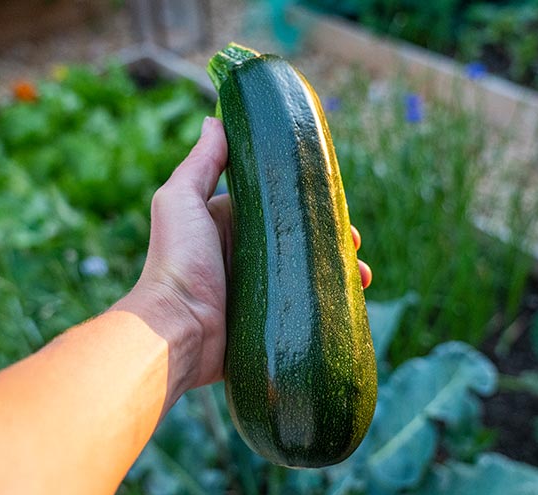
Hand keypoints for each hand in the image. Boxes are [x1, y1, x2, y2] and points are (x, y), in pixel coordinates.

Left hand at [113, 117, 371, 394]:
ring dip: (340, 271)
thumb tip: (216, 119)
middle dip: (332, 238)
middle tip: (353, 243)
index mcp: (230, 223)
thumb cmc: (175, 262)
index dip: (309, 201)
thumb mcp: (181, 200)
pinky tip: (352, 301)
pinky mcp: (270, 319)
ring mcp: (260, 288)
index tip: (335, 201)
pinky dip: (332, 302)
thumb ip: (201, 163)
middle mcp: (246, 253)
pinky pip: (308, 306)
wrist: (177, 332)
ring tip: (361, 276)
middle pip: (301, 238)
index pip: (279, 205)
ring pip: (310, 273)